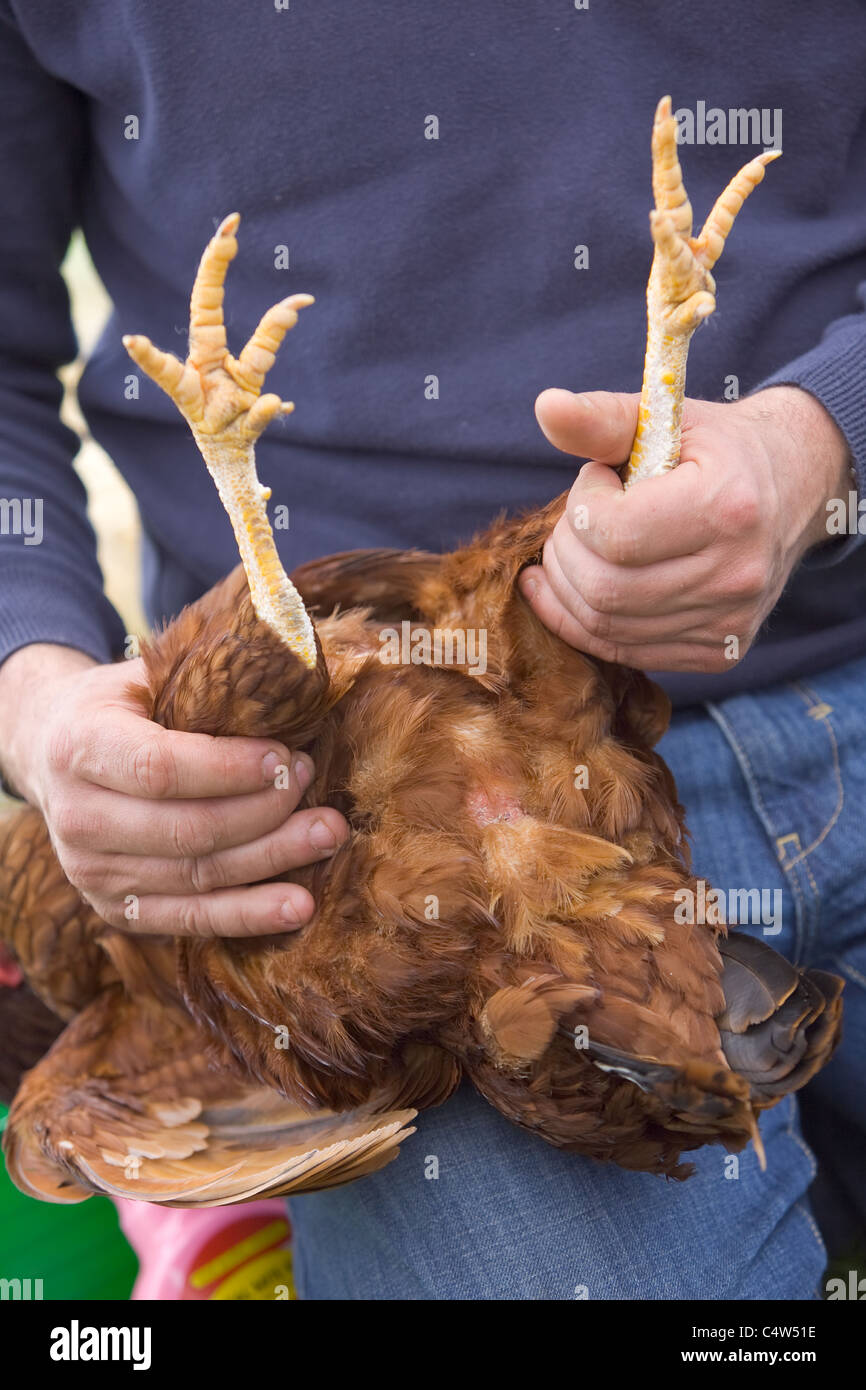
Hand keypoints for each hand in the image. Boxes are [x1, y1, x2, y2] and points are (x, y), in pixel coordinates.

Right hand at [0, 644, 348, 934]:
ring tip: (326, 836)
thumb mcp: (143, 676)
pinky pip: (190, 919)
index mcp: (80, 747)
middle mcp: (76, 817)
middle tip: (312, 786)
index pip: (159, 768)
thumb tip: (288, 677)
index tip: (283, 758)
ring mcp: (91, 872)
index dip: (228, 769)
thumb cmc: (118, 707)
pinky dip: (248, 915)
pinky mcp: (114, 909)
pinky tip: (300, 906)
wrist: (50, 752)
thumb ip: (201, 679)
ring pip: (196, 876)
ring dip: (271, 859)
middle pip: (185, 830)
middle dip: (263, 812)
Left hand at [520, 385, 851, 671]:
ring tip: (575, 548)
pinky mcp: (719, 651)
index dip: (582, 506)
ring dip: (566, 588)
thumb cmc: (717, 450)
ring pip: (605, 627)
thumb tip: (545, 406)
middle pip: (604, 589)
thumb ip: (601, 418)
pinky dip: (582, 622)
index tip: (596, 481)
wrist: (792, 489)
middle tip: (576, 520)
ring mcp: (729, 621)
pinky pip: (624, 651)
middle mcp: (736, 574)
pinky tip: (569, 588)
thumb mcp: (665, 419)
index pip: (614, 534)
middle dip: (566, 552)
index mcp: (728, 507)